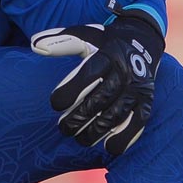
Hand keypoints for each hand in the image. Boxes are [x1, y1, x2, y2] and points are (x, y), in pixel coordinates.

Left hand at [30, 2, 164, 155]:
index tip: (55, 104)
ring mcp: (138, 88)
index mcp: (108, 54)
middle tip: (63, 128)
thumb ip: (60, 42)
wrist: (141, 43)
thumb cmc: (103, 44)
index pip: (88, 75)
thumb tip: (35, 45)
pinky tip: (107, 145)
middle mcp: (126, 71)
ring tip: (78, 138)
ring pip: (115, 115)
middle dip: (79, 118)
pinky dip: (123, 137)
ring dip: (95, 131)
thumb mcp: (84, 36)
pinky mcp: (147, 102)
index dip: (70, 91)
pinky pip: (137, 124)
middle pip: (100, 100)